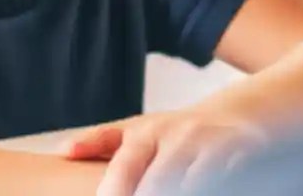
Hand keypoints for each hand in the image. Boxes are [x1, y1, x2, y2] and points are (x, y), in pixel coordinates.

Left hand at [61, 110, 267, 195]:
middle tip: (143, 193)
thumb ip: (101, 141)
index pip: (126, 169)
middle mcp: (179, 136)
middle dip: (147, 192)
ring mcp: (210, 146)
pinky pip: (218, 180)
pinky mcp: (238, 153)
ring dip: (180, 187)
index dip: (115, 191)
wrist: (238, 114)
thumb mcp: (138, 130)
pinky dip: (208, 184)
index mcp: (147, 133)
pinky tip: (205, 183)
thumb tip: (64, 151)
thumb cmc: (178, 131)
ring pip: (188, 184)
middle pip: (157, 183)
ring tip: (175, 186)